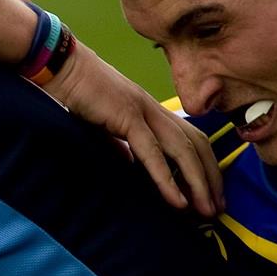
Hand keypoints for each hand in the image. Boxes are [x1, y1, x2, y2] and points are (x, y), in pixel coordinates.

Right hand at [44, 41, 221, 218]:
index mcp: (150, 110)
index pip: (191, 138)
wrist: (60, 66)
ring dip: (198, 183)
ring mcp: (144, 111)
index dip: (205, 167)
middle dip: (210, 178)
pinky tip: (176, 200)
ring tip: (204, 209)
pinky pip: (153, 152)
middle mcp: (155, 109)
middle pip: (197, 145)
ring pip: (183, 150)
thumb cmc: (76, 91)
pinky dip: (167, 178)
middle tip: (217, 208)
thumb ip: (119, 141)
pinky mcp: (127, 117)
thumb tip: (127, 160)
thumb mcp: (103, 122)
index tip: (209, 194)